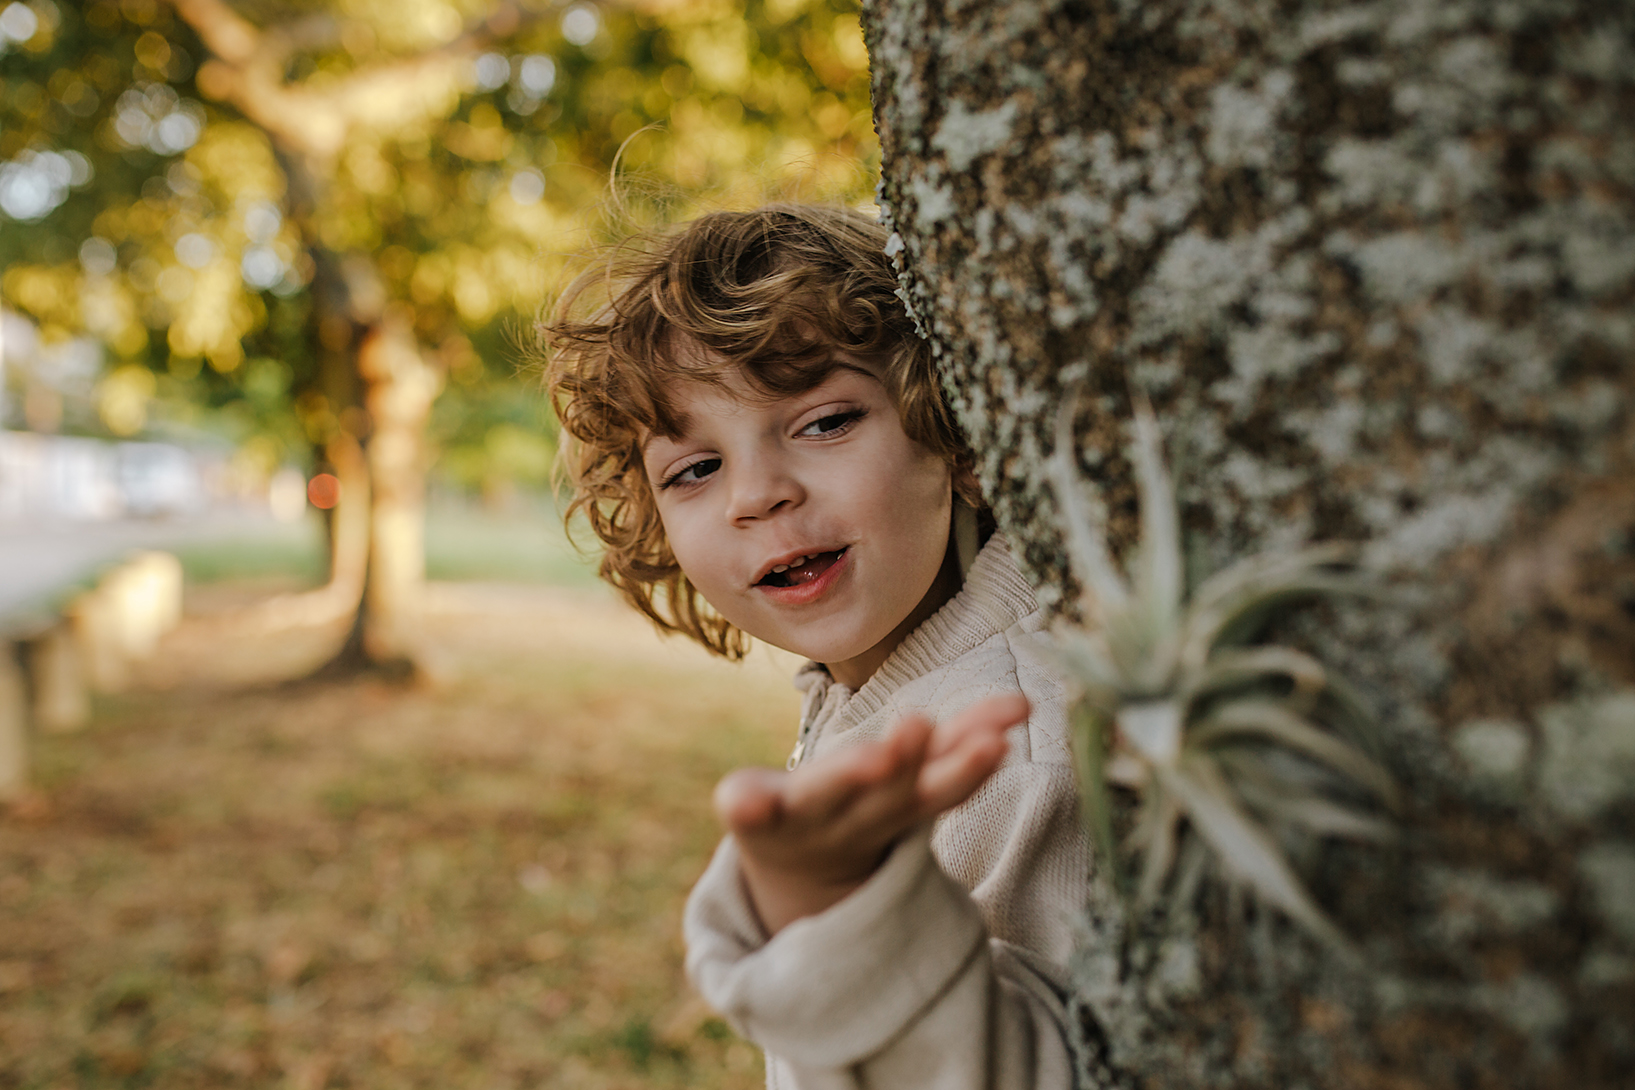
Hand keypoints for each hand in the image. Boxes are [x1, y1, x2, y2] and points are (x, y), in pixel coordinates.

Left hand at [714, 693, 1028, 934]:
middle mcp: (855, 817)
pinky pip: (748, 812)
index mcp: (898, 808)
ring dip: (843, 776)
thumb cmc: (862, 803)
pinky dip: (747, 808)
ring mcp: (803, 816)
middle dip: (901, 764)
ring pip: (827, 798)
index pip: (935, 791)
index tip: (996, 744)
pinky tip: (742, 801)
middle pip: (883, 796)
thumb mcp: (915, 778)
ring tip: (866, 752)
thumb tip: (1026, 704)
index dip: (963, 770)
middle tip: (917, 727)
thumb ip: (967, 740)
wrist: (796, 864)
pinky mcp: (753, 815)